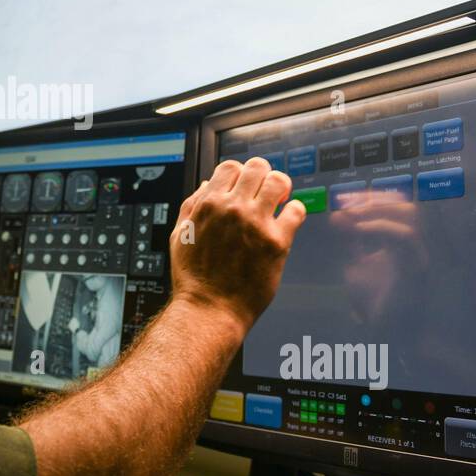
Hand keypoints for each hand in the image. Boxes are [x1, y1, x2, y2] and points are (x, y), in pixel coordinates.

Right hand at [168, 157, 305, 329]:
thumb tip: (208, 185)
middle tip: (266, 189)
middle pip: (258, 167)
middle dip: (262, 175)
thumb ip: (192, 206)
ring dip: (281, 186)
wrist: (209, 309)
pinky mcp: (277, 242)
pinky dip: (294, 211)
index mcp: (208, 204)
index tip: (245, 184)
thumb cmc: (194, 278)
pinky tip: (289, 219)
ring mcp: (256, 224)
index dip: (240, 173)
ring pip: (279, 182)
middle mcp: (233, 209)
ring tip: (280, 199)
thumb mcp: (179, 235)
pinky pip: (296, 211)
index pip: (231, 166)